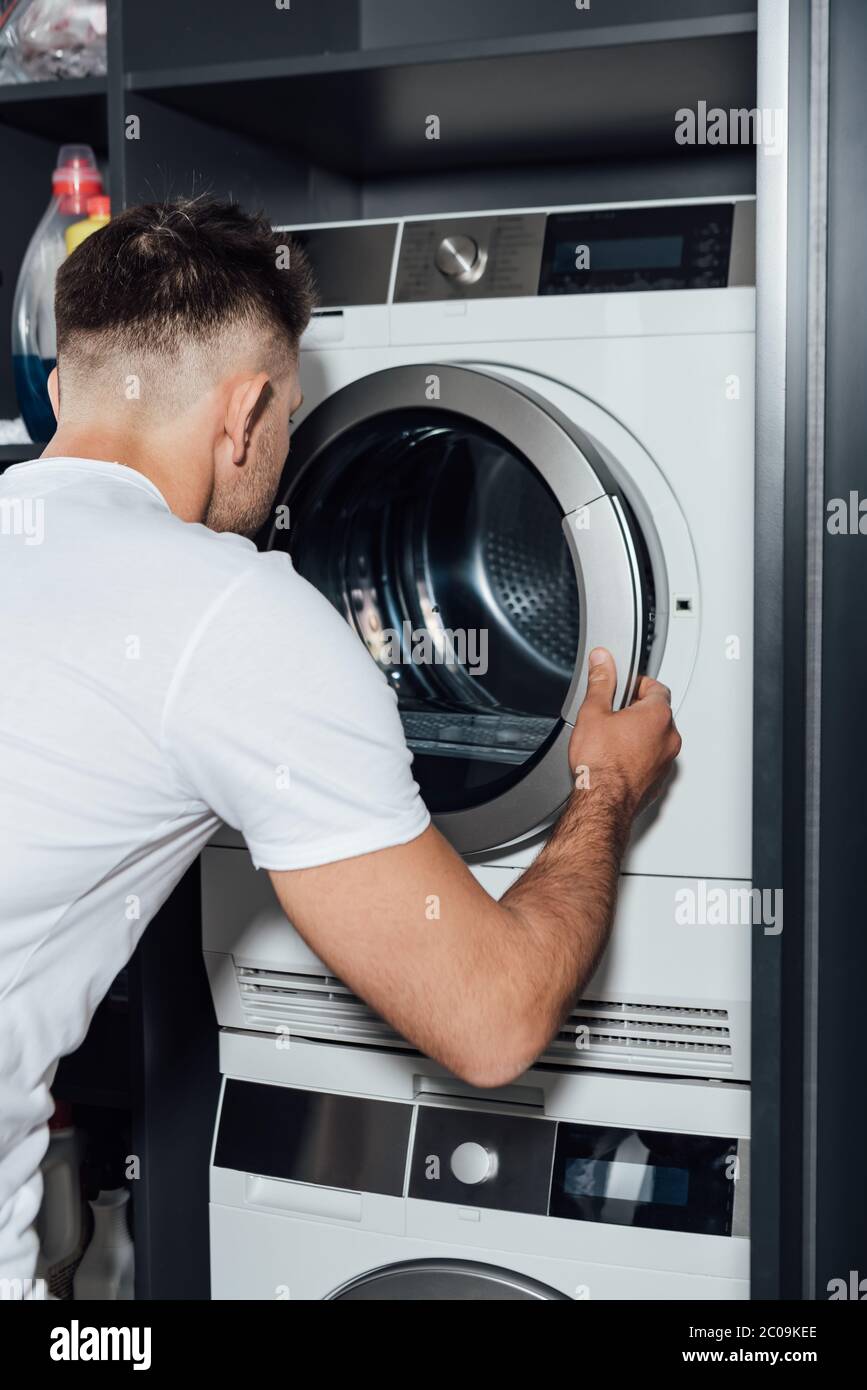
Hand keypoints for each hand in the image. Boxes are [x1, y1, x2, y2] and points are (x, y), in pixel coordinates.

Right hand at [567, 647, 681, 816]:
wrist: (602, 802)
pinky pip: (652, 759)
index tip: (623, 687)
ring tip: (612, 739)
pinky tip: (617, 760)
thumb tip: (602, 660)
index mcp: (658, 715)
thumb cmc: (600, 762)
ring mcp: (667, 761)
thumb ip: (600, 682)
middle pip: (657, 713)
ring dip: (639, 734)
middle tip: (612, 714)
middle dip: (636, 710)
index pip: (656, 687)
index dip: (637, 684)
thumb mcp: (593, 712)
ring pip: (656, 738)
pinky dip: (639, 756)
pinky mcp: (659, 780)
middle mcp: (669, 737)